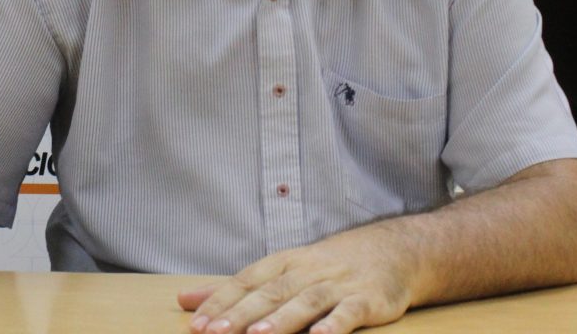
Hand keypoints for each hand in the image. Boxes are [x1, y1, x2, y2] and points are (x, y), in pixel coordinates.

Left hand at [178, 227, 415, 333]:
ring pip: (305, 302)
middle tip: (214, 333)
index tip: (196, 324)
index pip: (245, 282)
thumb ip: (235, 289)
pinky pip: (349, 313)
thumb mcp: (280, 270)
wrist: (391, 251)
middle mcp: (307, 271)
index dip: (220, 303)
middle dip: (240, 314)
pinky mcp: (367, 299)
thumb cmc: (327, 266)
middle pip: (269, 293)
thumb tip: (185, 300)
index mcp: (283, 263)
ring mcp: (338, 284)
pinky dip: (334, 324)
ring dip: (281, 320)